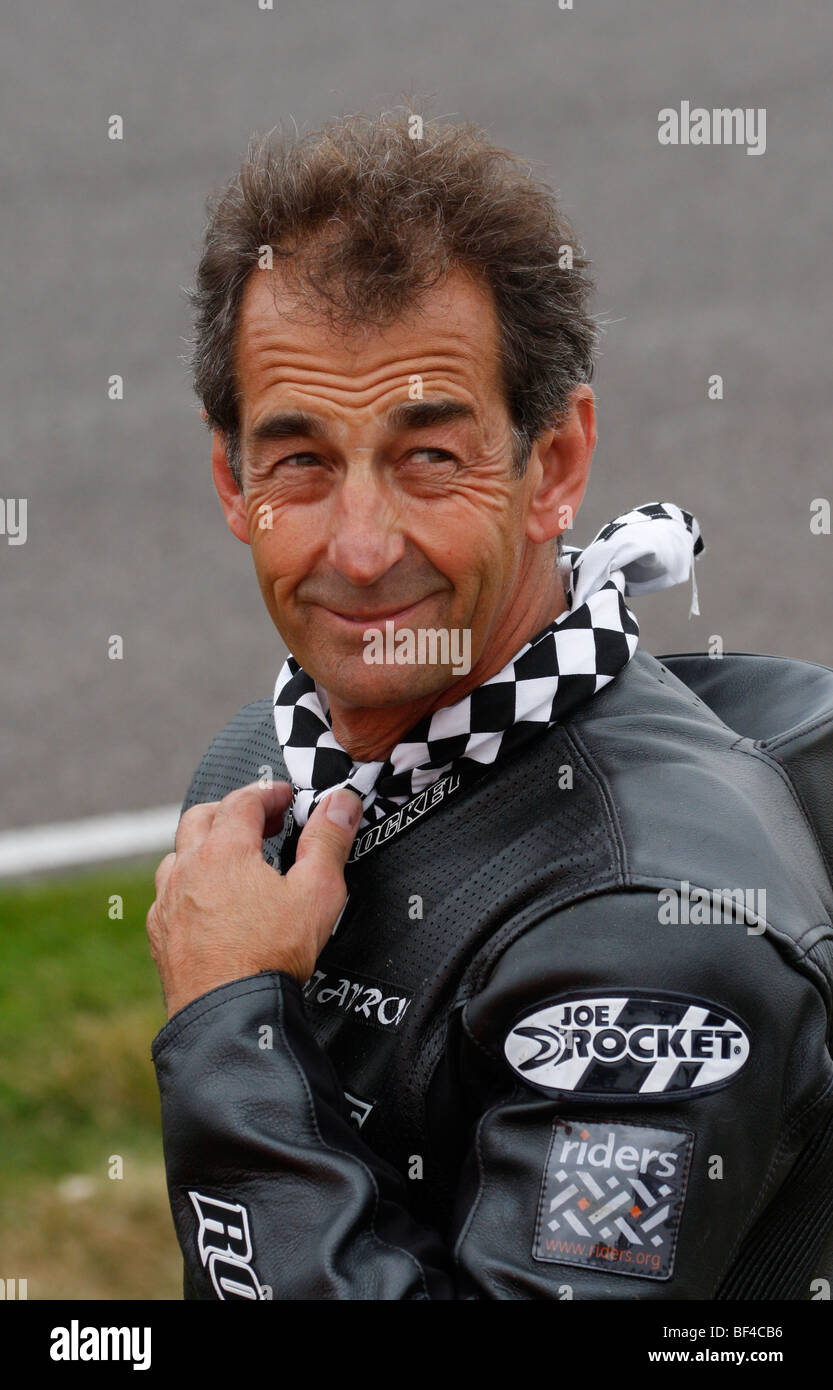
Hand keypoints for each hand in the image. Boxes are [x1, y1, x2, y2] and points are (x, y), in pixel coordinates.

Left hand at [146, 781, 362, 1018]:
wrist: (228, 1015)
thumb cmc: (270, 957)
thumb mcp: (318, 892)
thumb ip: (328, 840)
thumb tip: (340, 804)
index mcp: (225, 851)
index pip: (243, 801)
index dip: (268, 793)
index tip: (284, 797)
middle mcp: (188, 870)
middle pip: (200, 817)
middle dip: (231, 810)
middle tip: (262, 822)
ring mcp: (168, 902)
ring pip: (178, 855)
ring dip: (204, 846)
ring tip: (233, 860)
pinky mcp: (160, 934)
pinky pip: (168, 894)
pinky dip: (189, 884)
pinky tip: (208, 902)